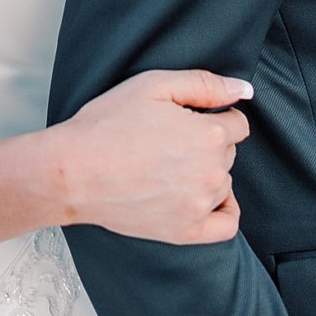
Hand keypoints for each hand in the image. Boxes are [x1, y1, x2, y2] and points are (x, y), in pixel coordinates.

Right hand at [53, 69, 252, 244]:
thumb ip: (206, 84)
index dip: (212, 117)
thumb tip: (244, 90)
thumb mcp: (155, 85)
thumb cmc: (106, 125)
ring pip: (223, 182)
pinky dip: (223, 210)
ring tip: (168, 168)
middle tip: (168, 142)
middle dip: (207, 143)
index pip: (237, 123)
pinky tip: (203, 198)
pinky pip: (226, 225)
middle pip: (229, 152)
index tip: (185, 120)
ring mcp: (200, 204)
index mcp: (209, 134)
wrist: (71, 172)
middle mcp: (212, 171)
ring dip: (207, 173)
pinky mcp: (185, 231)